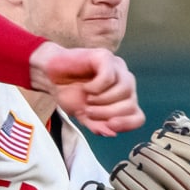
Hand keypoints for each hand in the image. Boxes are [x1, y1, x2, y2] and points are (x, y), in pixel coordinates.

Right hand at [29, 42, 144, 136]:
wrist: (51, 76)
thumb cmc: (70, 94)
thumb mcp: (83, 116)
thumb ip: (98, 126)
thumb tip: (111, 133)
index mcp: (123, 100)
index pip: (138, 117)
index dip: (127, 124)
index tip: (110, 126)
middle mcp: (125, 83)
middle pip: (131, 104)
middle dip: (108, 113)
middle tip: (89, 111)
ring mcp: (117, 68)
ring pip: (124, 90)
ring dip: (102, 100)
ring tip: (87, 99)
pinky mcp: (106, 56)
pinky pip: (109, 77)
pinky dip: (96, 87)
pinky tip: (86, 87)